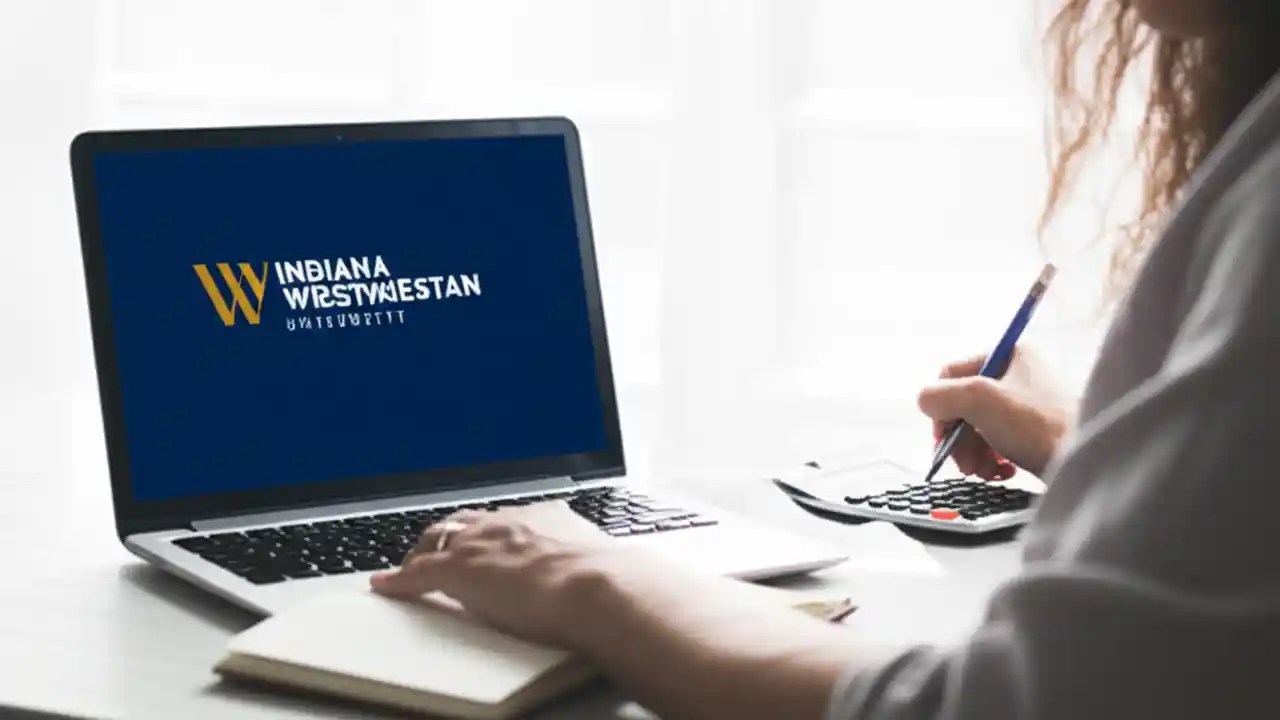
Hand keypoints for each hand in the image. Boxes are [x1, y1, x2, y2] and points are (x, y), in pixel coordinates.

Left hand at [370, 502, 619, 647]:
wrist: (597, 587)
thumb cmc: (608, 581)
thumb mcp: (597, 559)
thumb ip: (588, 558)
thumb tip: (606, 570)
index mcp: (544, 516)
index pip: (506, 518)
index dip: (490, 531)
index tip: (490, 538)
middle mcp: (509, 521)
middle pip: (466, 522)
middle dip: (450, 534)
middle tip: (440, 550)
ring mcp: (482, 542)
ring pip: (437, 540)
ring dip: (423, 554)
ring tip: (412, 567)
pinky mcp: (459, 569)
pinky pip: (417, 572)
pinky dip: (399, 580)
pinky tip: (387, 586)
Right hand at [917, 346, 1074, 479]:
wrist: (1087, 464)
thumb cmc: (1040, 427)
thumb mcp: (979, 400)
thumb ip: (940, 395)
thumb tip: (925, 401)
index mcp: (1009, 353)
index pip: (952, 374)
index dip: (941, 406)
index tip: (944, 437)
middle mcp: (1019, 375)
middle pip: (963, 405)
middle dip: (959, 437)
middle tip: (963, 463)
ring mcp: (1027, 405)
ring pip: (977, 428)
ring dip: (972, 454)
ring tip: (984, 472)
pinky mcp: (1035, 434)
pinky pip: (997, 444)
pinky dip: (992, 461)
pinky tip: (1003, 472)